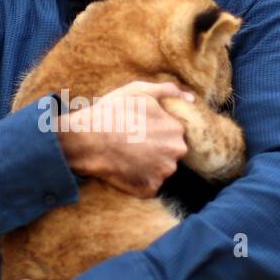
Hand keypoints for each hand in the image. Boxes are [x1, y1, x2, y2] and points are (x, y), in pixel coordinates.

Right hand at [57, 80, 193, 198]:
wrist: (88, 139)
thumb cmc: (113, 112)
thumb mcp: (140, 91)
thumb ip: (168, 91)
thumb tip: (191, 98)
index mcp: (176, 129)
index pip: (174, 133)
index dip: (156, 130)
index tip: (139, 129)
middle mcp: (175, 153)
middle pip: (170, 152)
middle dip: (156, 148)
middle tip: (133, 142)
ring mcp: (163, 173)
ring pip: (160, 169)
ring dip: (148, 165)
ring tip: (128, 155)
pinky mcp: (150, 188)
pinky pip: (149, 185)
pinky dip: (139, 180)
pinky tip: (125, 168)